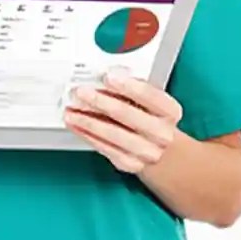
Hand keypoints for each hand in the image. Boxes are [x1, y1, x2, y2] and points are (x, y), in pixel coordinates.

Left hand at [64, 67, 182, 173]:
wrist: (161, 151)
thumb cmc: (150, 118)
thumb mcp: (150, 102)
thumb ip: (132, 88)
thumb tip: (107, 76)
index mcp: (169, 112)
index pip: (150, 96)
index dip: (127, 85)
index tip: (108, 76)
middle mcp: (161, 133)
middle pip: (128, 115)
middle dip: (100, 102)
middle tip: (81, 92)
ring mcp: (147, 151)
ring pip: (113, 134)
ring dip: (87, 121)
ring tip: (71, 110)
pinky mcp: (130, 163)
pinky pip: (104, 148)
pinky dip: (86, 134)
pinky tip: (75, 125)